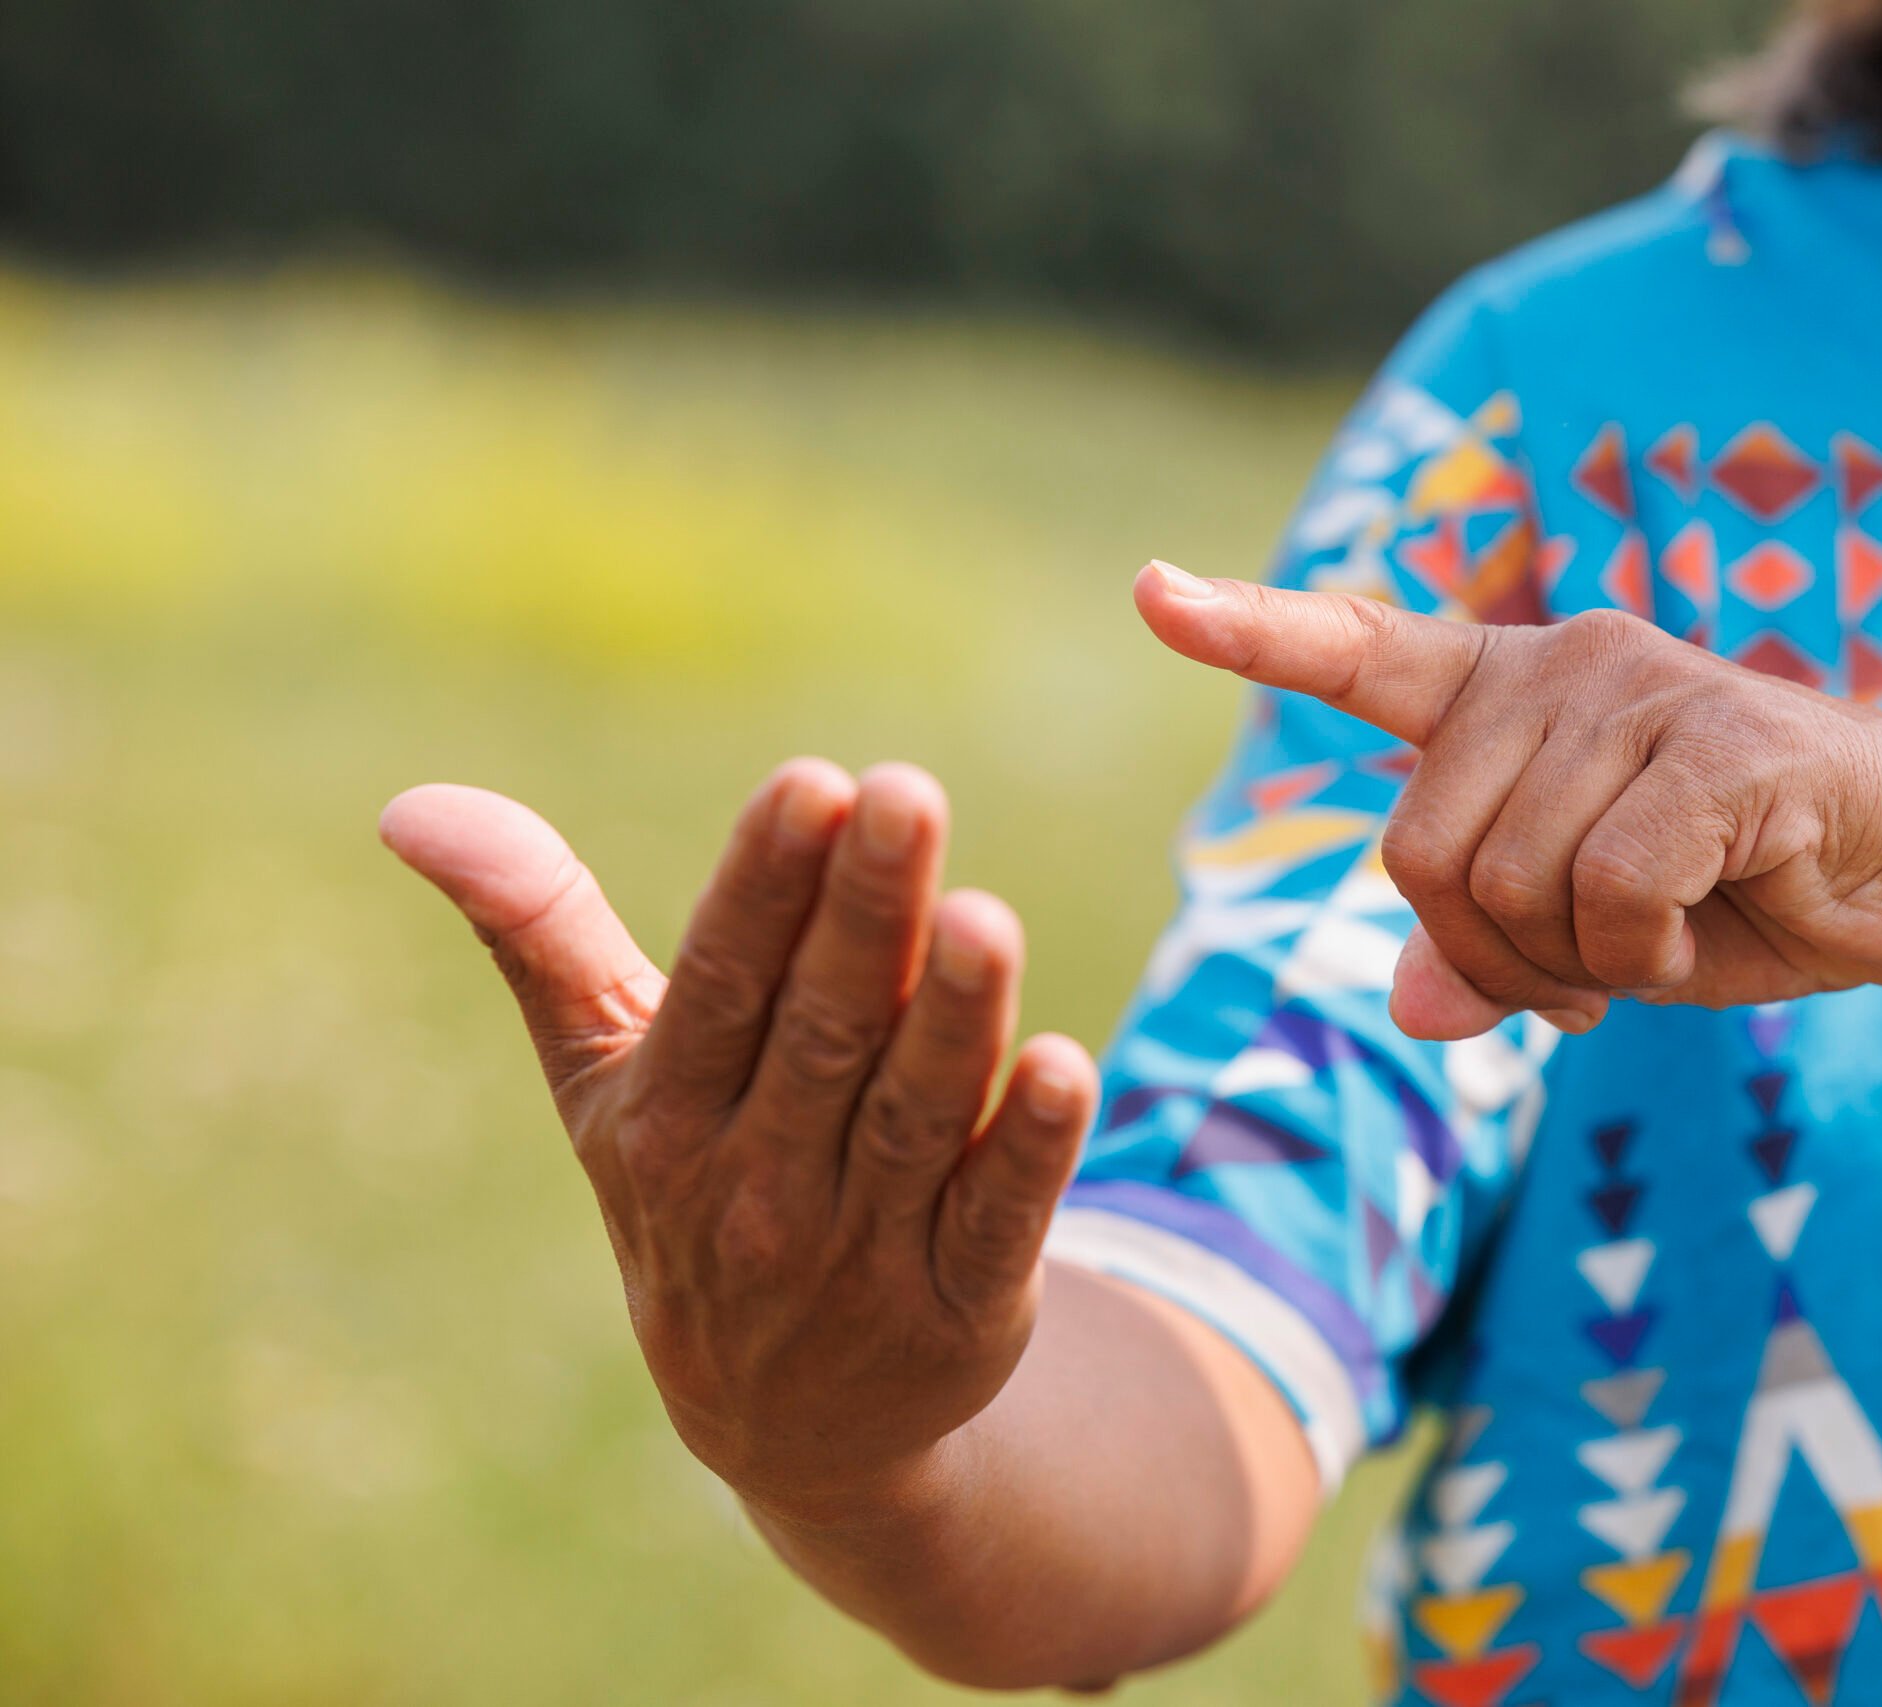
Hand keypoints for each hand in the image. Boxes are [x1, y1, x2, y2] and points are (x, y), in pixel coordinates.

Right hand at [380, 761, 1098, 1526]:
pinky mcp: (964, 1306)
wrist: (787, 1426)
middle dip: (865, 913)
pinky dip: (1028, 1148)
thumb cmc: (691, 1193)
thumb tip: (412, 803)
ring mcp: (864, 1252)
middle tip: (906, 794)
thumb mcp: (604, 1082)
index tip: (810, 784)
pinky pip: (998, 1219)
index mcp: (670, 1116)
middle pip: (824, 1032)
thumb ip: (540, 935)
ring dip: (952, 1019)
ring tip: (983, 919)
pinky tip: (1062, 1067)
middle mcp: (760, 1185)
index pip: (723, 985)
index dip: (766, 886)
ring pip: (912, 1118)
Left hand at [1134, 561, 1881, 1038]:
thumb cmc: (1760, 893)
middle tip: (1588, 979)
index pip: (1365, 650)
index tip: (1152, 591)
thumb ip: (1495, 951)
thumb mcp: (1604, 939)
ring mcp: (1649, 690)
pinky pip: (1612, 888)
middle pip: (1420, 851)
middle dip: (1493, 958)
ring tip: (1668, 937)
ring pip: (1510, 883)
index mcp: (1519, 695)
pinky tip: (1722, 918)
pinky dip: (1648, 951)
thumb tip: (1410, 1006)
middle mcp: (1569, 663)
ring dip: (1582, 964)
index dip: (1255, 631)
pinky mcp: (1729, 743)